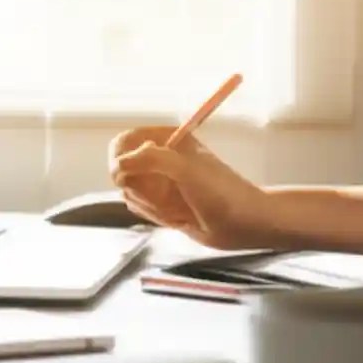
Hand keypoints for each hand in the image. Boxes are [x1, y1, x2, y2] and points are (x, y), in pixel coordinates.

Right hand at [108, 126, 268, 248]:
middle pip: (122, 170)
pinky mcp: (161, 203)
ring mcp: (159, 181)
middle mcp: (159, 157)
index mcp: (166, 139)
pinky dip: (155, 216)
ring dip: (151, 204)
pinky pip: (140, 208)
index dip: (120, 159)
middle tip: (166, 195)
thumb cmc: (221, 192)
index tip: (125, 175)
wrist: (244, 224)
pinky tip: (178, 218)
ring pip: (130, 192)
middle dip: (141, 188)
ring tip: (179, 208)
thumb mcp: (186, 169)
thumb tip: (118, 166)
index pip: (124, 142)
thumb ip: (150, 160)